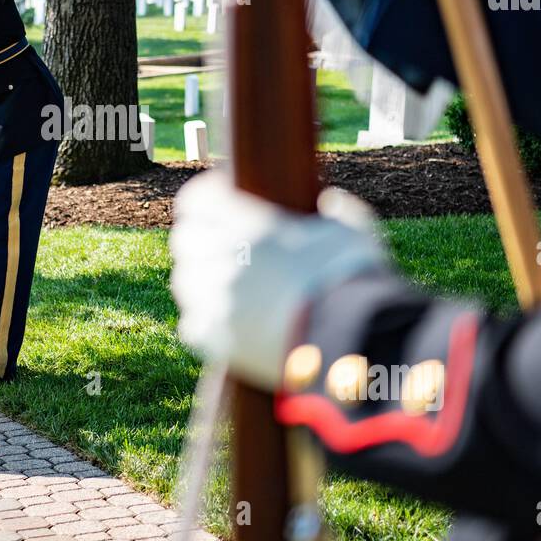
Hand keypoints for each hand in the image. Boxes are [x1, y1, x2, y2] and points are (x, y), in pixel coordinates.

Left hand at [170, 173, 387, 391]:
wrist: (352, 341)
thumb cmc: (355, 281)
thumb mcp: (354, 232)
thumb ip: (339, 212)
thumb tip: (331, 202)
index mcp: (251, 225)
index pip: (197, 200)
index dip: (204, 200)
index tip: (215, 202)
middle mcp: (224, 258)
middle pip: (184, 239)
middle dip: (199, 238)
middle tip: (218, 245)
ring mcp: (216, 300)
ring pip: (184, 281)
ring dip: (199, 280)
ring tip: (222, 286)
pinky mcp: (217, 340)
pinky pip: (192, 325)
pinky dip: (205, 322)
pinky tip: (225, 322)